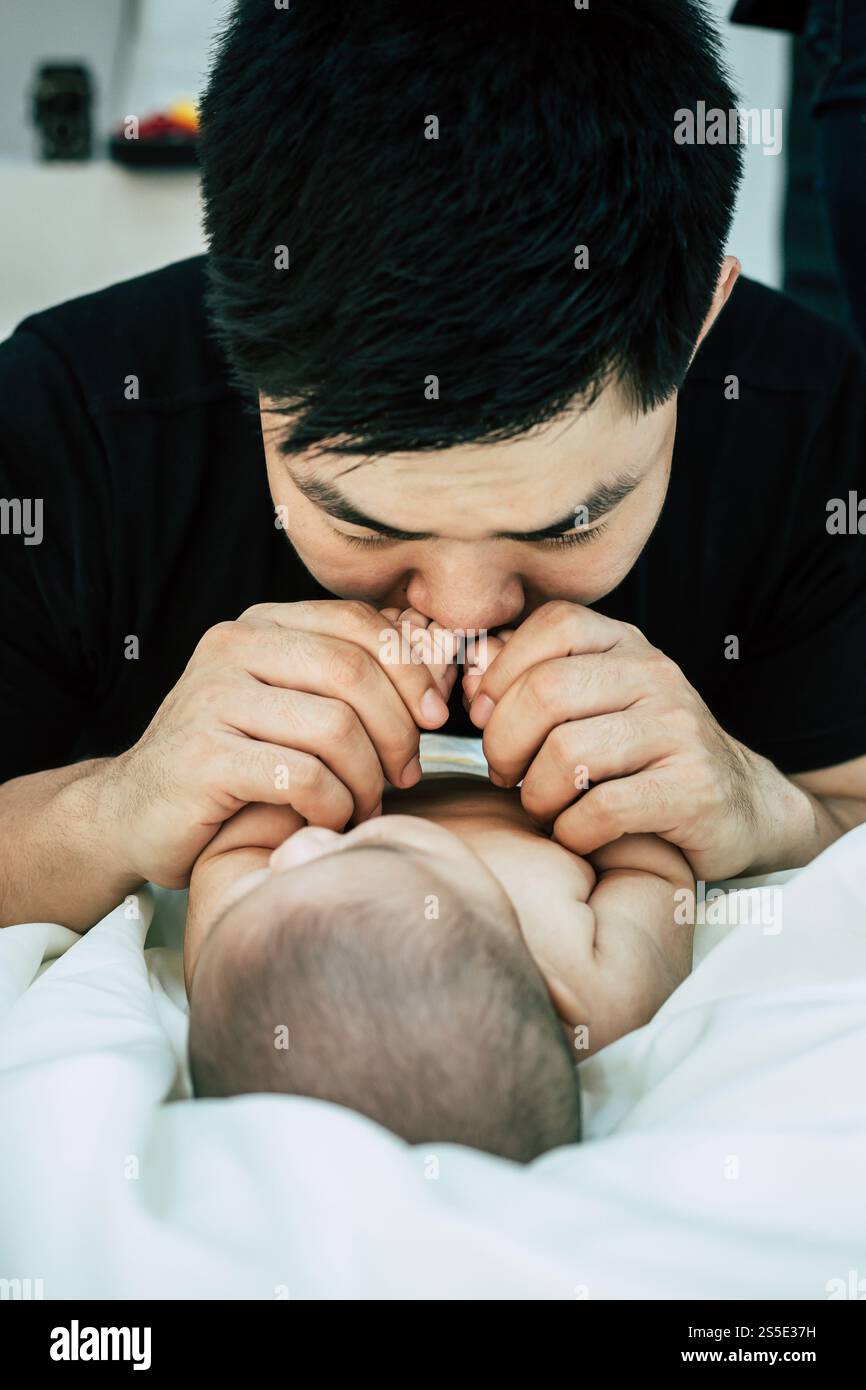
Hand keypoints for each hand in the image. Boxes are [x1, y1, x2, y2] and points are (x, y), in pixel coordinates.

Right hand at [105, 600, 449, 887]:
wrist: (133, 812)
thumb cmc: (231, 761)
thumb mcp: (288, 704)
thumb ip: (344, 680)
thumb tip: (439, 663)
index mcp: (260, 625)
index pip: (359, 625)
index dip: (412, 670)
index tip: (434, 718)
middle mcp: (232, 649)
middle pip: (354, 672)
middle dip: (399, 729)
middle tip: (407, 774)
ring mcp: (210, 700)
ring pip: (335, 728)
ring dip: (368, 778)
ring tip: (365, 805)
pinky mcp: (201, 757)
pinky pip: (302, 777)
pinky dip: (333, 805)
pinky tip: (329, 819)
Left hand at [463, 600, 768, 880]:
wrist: (741, 806)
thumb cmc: (645, 757)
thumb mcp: (597, 703)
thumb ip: (535, 680)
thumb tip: (470, 675)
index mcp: (627, 645)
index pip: (552, 625)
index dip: (503, 672)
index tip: (488, 717)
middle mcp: (656, 677)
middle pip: (547, 692)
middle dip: (505, 743)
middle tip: (505, 775)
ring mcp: (679, 731)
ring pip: (567, 754)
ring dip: (536, 795)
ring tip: (544, 809)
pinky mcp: (691, 790)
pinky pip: (600, 811)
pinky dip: (572, 833)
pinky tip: (578, 835)